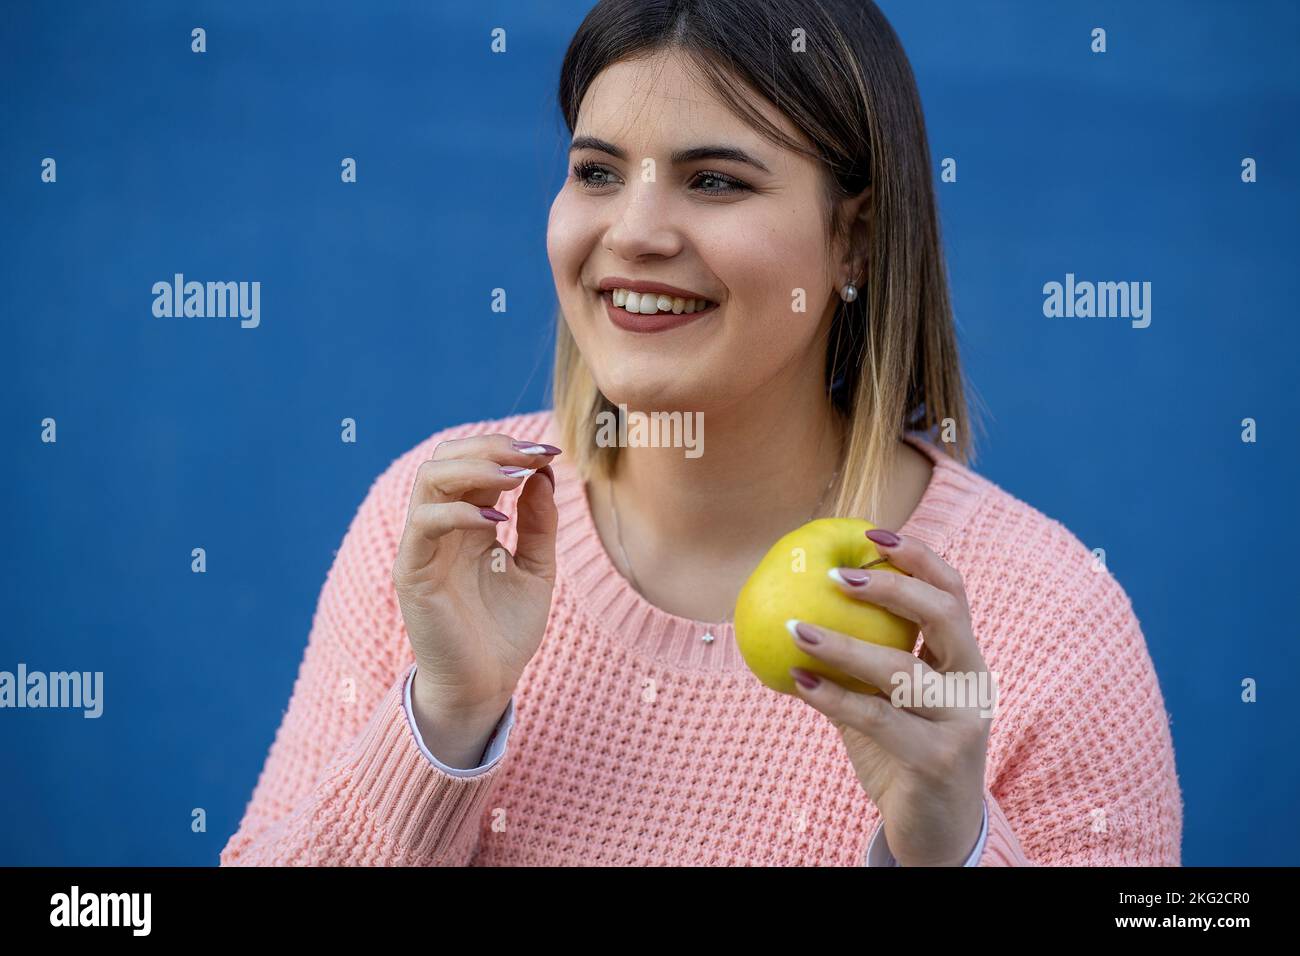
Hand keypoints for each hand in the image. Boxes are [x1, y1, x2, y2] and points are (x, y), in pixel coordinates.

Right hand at [392, 433, 560, 721]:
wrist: (486, 686)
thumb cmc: (507, 631)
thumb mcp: (537, 567)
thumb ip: (540, 521)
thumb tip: (544, 472)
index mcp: (469, 521)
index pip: (476, 462)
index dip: (510, 449)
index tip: (552, 452)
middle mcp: (442, 526)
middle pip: (446, 457)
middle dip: (491, 446)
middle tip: (533, 455)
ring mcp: (423, 546)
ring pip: (430, 478)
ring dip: (476, 466)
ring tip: (517, 476)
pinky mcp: (413, 572)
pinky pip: (425, 523)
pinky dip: (461, 510)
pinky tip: (499, 519)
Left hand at [788, 529, 993, 865]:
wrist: (936, 832)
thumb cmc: (902, 753)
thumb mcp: (886, 698)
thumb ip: (859, 658)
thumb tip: (797, 604)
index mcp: (964, 659)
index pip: (954, 591)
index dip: (918, 555)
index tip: (871, 532)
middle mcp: (971, 683)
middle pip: (945, 614)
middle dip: (893, 585)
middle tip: (834, 576)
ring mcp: (960, 723)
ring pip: (902, 669)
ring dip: (843, 644)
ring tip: (794, 628)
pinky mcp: (938, 761)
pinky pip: (877, 719)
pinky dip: (833, 697)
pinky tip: (797, 681)